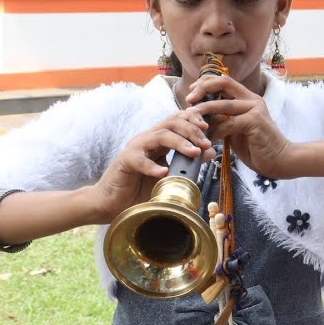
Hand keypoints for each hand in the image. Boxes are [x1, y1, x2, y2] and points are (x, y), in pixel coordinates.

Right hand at [89, 110, 214, 223]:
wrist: (113, 204)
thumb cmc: (141, 189)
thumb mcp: (170, 176)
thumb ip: (188, 164)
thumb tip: (210, 151)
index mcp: (159, 140)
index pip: (178, 120)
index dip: (193, 120)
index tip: (209, 128)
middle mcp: (148, 139)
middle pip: (172, 123)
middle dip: (192, 130)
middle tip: (206, 143)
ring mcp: (135, 148)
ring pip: (160, 136)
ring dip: (180, 143)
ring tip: (194, 153)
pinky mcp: (124, 161)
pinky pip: (140, 159)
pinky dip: (153, 166)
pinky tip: (164, 173)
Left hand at [186, 75, 293, 177]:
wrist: (280, 160)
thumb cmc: (257, 147)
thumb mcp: (236, 129)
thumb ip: (223, 119)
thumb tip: (202, 116)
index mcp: (248, 98)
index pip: (224, 80)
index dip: (206, 83)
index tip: (191, 93)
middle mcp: (252, 100)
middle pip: (223, 83)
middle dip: (202, 89)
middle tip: (187, 101)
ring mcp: (255, 109)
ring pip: (222, 104)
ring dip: (203, 111)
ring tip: (190, 118)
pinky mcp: (255, 121)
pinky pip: (227, 123)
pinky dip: (214, 131)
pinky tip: (207, 140)